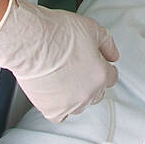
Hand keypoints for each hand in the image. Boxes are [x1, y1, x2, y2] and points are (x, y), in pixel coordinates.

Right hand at [0, 0, 118, 122]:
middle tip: (78, 68)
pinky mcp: (52, 110)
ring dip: (76, 94)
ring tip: (64, 77)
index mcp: (100, 75)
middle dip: (91, 81)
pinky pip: (61, 114)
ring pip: (80, 104)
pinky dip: (59, 105)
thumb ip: (107, 44)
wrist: (31, 42)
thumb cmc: (58, 33)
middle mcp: (88, 93)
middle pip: (96, 93)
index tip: (95, 64)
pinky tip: (55, 90)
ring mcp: (70, 104)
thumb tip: (113, 56)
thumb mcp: (92, 28)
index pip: (111, 77)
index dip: (103, 67)